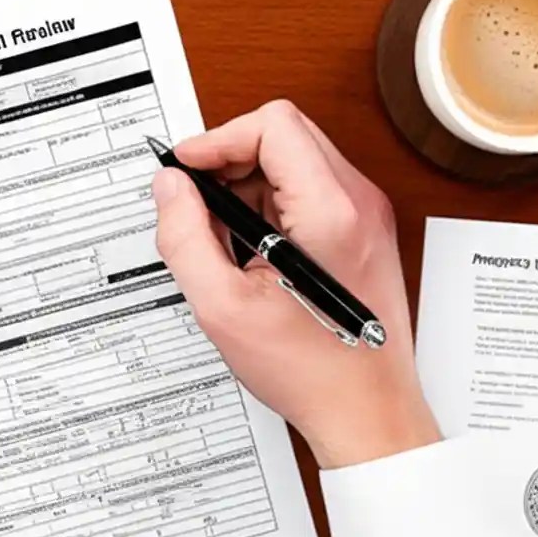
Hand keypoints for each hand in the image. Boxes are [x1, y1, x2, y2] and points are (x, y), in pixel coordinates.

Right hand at [151, 100, 439, 468]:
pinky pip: (308, 192)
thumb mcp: (223, 308)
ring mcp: (365, 216)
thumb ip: (186, 238)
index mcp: (330, 212)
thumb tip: (170, 187)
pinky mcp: (362, 233)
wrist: (366, 412)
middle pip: (285, 134)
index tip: (186, 170)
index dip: (218, 139)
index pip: (272, 125)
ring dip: (249, 186)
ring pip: (295, 161)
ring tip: (223, 238)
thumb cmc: (312, 371)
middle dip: (231, 159)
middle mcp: (358, 203)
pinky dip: (270, 206)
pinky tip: (250, 252)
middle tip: (197, 201)